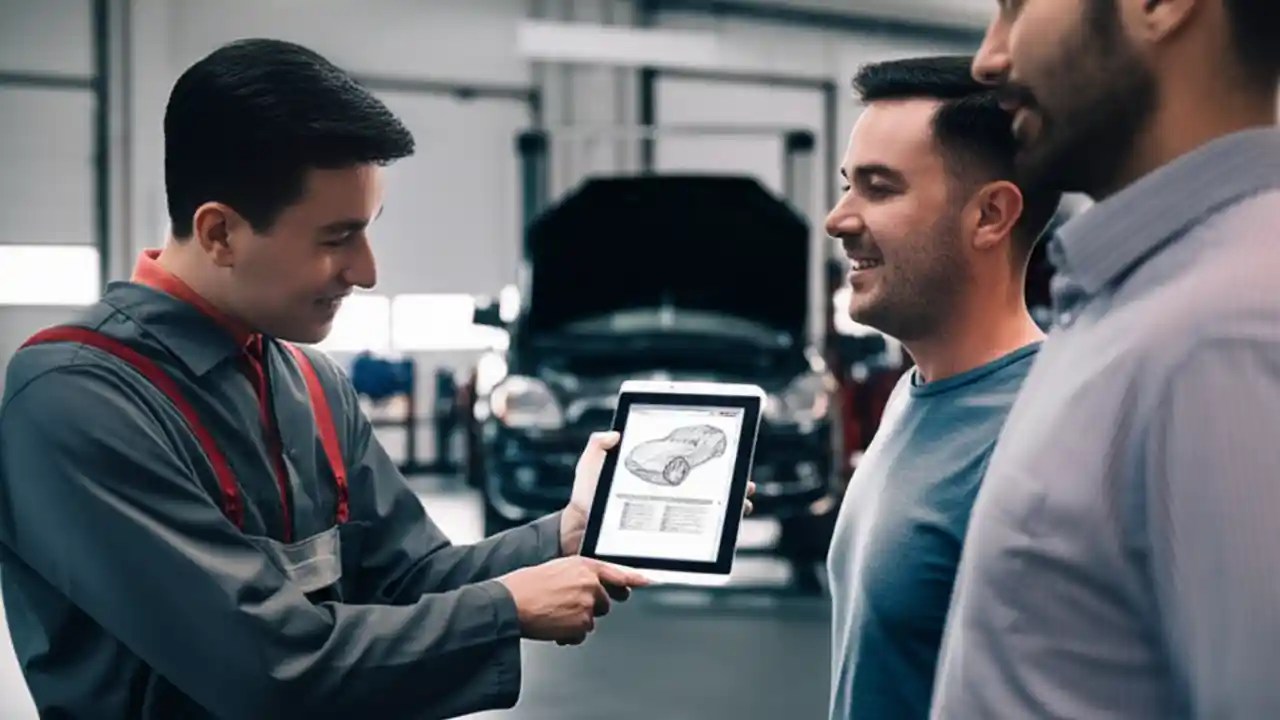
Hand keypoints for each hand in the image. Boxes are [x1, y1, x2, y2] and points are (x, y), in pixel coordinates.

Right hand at [497, 556, 649, 644]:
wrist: (511, 603)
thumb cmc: (527, 586)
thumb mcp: (557, 569)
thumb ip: (580, 575)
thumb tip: (594, 586)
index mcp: (584, 566)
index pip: (617, 572)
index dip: (634, 579)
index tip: (648, 582)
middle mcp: (590, 583)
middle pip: (604, 602)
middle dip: (590, 607)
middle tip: (566, 605)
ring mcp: (587, 604)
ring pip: (592, 620)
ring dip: (577, 621)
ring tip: (555, 614)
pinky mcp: (581, 623)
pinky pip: (581, 634)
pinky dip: (569, 634)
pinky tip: (554, 625)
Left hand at [559, 432, 758, 554]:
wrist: (581, 531)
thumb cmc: (586, 498)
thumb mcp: (591, 465)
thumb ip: (599, 445)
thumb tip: (616, 433)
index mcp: (655, 478)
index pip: (690, 468)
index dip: (711, 464)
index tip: (729, 459)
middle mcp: (665, 499)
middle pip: (706, 491)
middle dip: (731, 488)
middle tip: (746, 485)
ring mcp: (666, 519)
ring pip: (708, 514)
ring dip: (731, 510)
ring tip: (744, 505)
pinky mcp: (664, 539)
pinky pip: (696, 538)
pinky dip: (717, 534)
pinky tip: (729, 529)